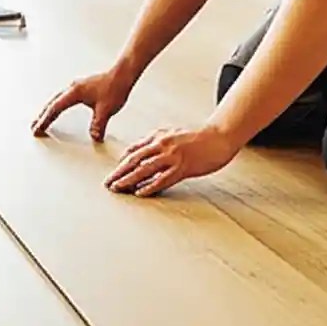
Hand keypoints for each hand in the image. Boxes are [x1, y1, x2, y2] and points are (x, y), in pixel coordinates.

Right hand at [32, 67, 135, 140]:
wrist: (123, 74)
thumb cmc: (115, 86)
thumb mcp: (106, 110)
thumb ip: (98, 125)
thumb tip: (94, 137)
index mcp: (75, 92)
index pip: (55, 108)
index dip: (45, 120)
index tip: (38, 129)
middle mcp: (73, 88)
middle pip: (52, 103)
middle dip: (42, 116)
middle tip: (34, 127)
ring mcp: (77, 86)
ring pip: (57, 99)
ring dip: (49, 110)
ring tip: (42, 119)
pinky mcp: (82, 87)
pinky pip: (64, 97)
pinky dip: (58, 105)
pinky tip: (59, 107)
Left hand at [104, 125, 241, 197]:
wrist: (218, 137)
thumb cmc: (196, 137)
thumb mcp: (171, 133)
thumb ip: (152, 139)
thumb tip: (133, 149)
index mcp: (159, 137)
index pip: (135, 151)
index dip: (122, 163)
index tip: (113, 173)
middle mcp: (163, 146)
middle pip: (135, 160)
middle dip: (119, 173)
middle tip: (107, 183)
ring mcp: (173, 157)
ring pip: (145, 170)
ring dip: (129, 180)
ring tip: (117, 188)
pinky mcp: (183, 168)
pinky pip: (163, 179)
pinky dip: (150, 186)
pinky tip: (140, 192)